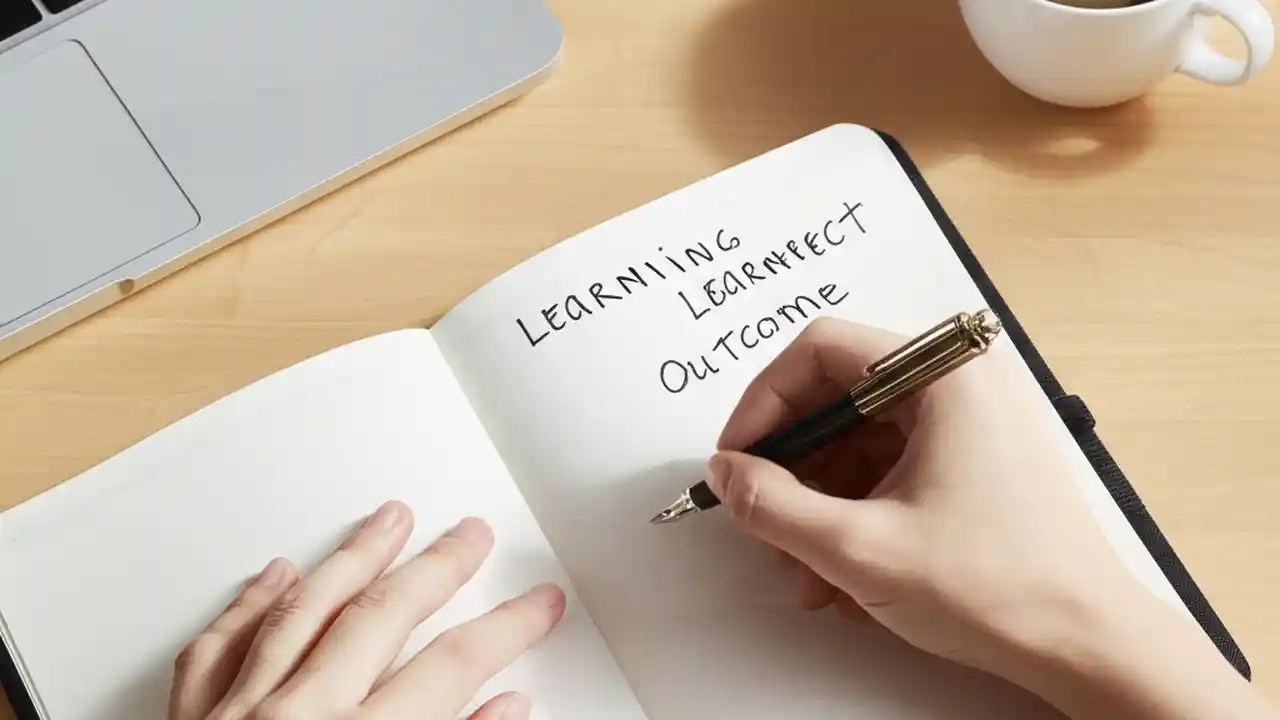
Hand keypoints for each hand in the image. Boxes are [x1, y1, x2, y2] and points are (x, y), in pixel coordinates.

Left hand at [169, 501, 564, 719]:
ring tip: (389, 521)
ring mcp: (234, 718)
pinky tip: (276, 573)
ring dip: (354, 557)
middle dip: (438, 568)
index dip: (507, 628)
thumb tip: (500, 716)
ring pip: (304, 609)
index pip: (452, 667)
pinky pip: (219, 646)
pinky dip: (251, 604)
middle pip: (382, 617)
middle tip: (472, 537)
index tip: (538, 606)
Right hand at [709, 318, 1275, 719]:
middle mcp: (962, 382)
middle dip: (792, 464)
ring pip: (861, 438)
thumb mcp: (860, 548)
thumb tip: (727, 474)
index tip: (738, 456)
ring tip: (803, 566)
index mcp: (945, 374)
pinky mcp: (975, 456)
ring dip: (819, 499)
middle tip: (762, 514)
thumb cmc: (1001, 587)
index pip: (822, 350)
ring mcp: (972, 420)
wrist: (1087, 644)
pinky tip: (837, 569)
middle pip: (839, 395)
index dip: (765, 402)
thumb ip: (774, 505)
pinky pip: (892, 465)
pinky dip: (856, 509)